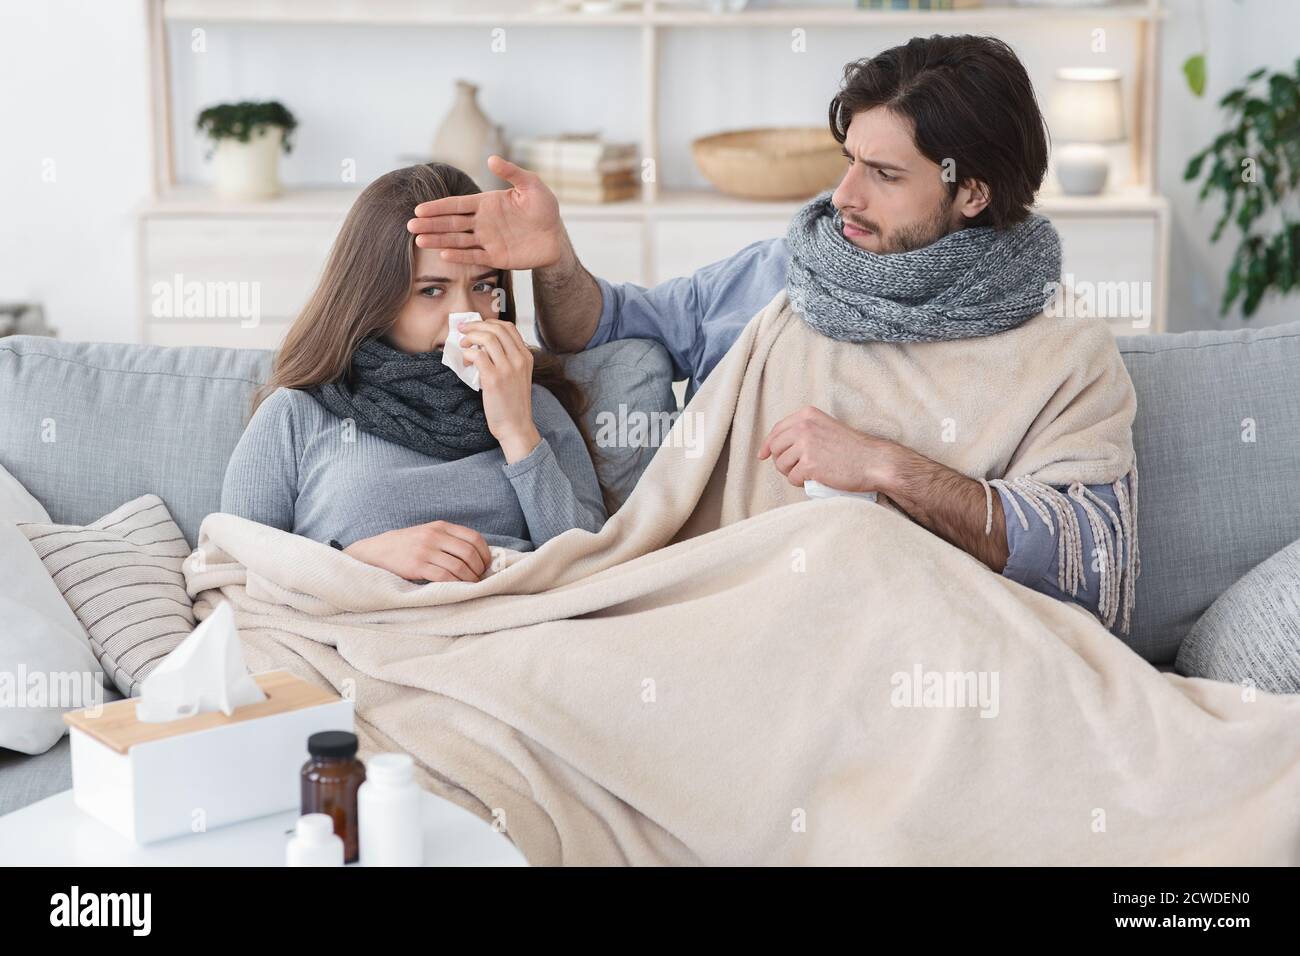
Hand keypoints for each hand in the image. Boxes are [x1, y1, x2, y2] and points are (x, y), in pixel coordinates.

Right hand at [343, 521, 491, 582]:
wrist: (377, 550)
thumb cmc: (408, 545)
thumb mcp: (429, 533)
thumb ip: (449, 540)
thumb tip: (477, 556)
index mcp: (441, 526)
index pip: (474, 537)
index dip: (485, 553)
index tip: (486, 565)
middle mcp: (434, 536)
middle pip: (469, 553)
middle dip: (479, 569)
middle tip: (480, 578)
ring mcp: (425, 550)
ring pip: (459, 566)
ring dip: (470, 579)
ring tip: (471, 585)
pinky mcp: (417, 566)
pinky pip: (444, 577)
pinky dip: (455, 584)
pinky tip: (457, 588)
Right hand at [407, 155, 566, 269]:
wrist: (556, 236)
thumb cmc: (544, 208)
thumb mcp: (531, 185)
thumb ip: (512, 172)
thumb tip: (491, 159)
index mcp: (486, 204)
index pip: (456, 205)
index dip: (438, 207)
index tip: (420, 209)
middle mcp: (482, 222)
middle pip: (451, 223)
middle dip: (431, 224)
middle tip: (411, 226)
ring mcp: (488, 240)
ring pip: (458, 240)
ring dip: (439, 240)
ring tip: (420, 241)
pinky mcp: (496, 257)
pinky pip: (474, 257)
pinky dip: (460, 256)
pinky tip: (444, 254)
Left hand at [458, 318, 541, 461]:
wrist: (516, 426)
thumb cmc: (512, 404)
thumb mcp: (517, 376)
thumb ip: (506, 359)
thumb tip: (481, 344)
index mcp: (526, 357)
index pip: (508, 327)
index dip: (488, 322)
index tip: (475, 326)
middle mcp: (519, 359)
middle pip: (496, 329)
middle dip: (475, 325)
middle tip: (462, 331)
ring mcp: (508, 369)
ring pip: (487, 338)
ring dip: (470, 338)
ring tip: (463, 346)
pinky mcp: (494, 380)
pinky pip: (477, 356)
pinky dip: (467, 354)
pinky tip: (465, 361)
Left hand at [757, 405, 898, 492]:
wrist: (874, 461)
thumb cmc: (854, 449)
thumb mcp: (827, 428)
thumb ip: (805, 431)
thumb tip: (775, 446)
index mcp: (807, 415)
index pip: (777, 430)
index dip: (767, 444)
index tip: (762, 455)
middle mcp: (804, 426)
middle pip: (774, 448)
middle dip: (781, 461)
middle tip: (796, 469)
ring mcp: (806, 444)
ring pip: (781, 464)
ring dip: (792, 473)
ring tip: (809, 474)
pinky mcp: (809, 464)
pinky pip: (792, 478)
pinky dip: (800, 483)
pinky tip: (814, 480)